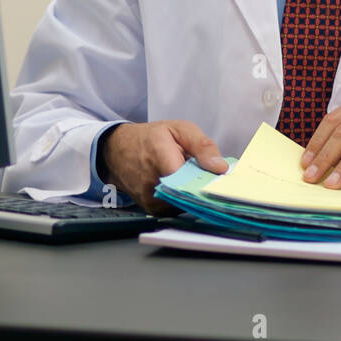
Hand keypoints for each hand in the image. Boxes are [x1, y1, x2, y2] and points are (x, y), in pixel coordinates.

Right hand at [99, 120, 226, 215]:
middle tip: (210, 177)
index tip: (221, 179)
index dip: (209, 180)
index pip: (191, 180)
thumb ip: (202, 146)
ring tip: (192, 178)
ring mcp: (150, 200)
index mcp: (160, 158)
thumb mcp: (180, 130)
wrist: (118, 151)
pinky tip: (183, 186)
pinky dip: (183, 199)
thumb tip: (220, 168)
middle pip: (190, 194)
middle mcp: (152, 183)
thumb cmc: (151, 137)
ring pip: (184, 204)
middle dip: (204, 187)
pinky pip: (176, 209)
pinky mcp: (151, 210)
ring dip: (193, 194)